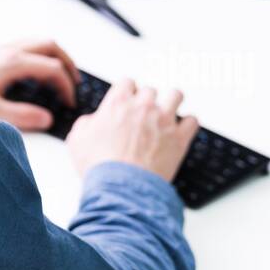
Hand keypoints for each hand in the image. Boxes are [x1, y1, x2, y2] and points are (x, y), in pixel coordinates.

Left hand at [0, 40, 79, 131]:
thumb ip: (20, 116)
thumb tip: (45, 119)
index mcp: (11, 62)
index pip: (53, 68)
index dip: (66, 86)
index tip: (68, 101)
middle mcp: (7, 49)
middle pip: (51, 45)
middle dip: (67, 63)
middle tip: (73, 82)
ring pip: (38, 41)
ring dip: (53, 56)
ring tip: (58, 75)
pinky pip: (24, 44)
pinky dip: (37, 55)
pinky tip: (31, 73)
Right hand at [66, 79, 198, 181]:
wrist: (121, 187)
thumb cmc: (100, 165)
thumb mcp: (77, 140)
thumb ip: (85, 123)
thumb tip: (92, 120)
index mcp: (118, 103)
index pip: (126, 83)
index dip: (125, 92)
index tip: (125, 100)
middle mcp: (143, 106)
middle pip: (150, 90)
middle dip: (146, 101)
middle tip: (141, 115)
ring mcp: (164, 120)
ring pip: (176, 96)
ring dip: (171, 102)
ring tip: (165, 114)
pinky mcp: (179, 138)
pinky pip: (192, 121)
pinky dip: (187, 125)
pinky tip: (180, 131)